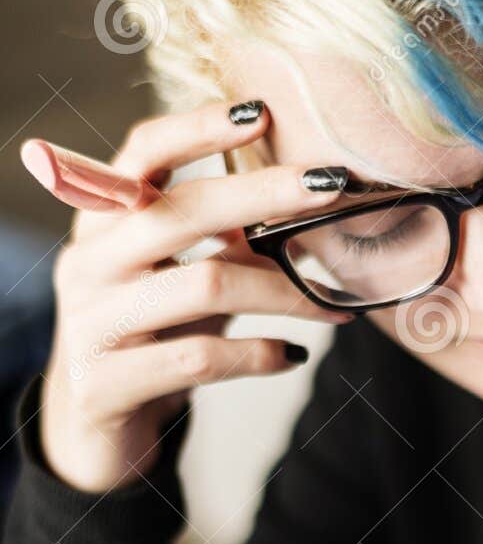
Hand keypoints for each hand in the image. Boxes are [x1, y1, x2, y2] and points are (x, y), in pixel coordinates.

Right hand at [31, 101, 350, 492]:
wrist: (94, 432)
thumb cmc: (151, 340)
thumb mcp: (182, 281)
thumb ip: (223, 241)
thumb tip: (304, 201)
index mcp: (102, 223)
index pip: (142, 155)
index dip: (197, 128)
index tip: (262, 111)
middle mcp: (89, 262)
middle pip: (180, 211)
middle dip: (263, 193)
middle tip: (331, 185)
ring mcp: (93, 322)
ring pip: (203, 285)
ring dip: (282, 291)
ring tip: (332, 306)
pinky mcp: (107, 383)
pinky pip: (199, 359)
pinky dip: (257, 355)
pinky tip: (293, 356)